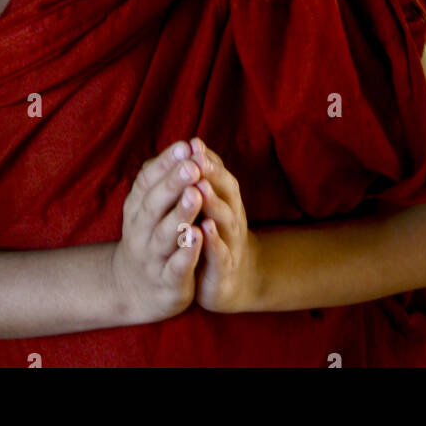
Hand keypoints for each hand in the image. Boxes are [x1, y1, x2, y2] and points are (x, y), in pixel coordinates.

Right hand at [110, 140, 204, 324]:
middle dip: (173, 184)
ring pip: (165, 236)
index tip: (185, 146)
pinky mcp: (167, 283)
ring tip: (196, 196)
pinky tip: (198, 237)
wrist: (134, 290)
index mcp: (137, 208)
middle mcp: (140, 231)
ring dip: (180, 215)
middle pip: (154, 205)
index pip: (147, 181)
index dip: (165, 164)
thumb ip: (166, 179)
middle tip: (192, 166)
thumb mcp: (151, 206)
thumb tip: (187, 146)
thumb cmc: (150, 235)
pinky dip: (185, 253)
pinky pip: (175, 267)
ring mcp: (152, 258)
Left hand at [189, 139, 260, 313]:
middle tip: (196, 160)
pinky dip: (214, 242)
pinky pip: (220, 255)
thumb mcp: (208, 207)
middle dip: (211, 175)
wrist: (231, 283)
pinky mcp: (225, 270)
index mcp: (226, 200)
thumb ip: (202, 179)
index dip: (207, 159)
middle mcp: (233, 217)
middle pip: (226, 192)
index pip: (219, 174)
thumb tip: (192, 144)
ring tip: (199, 189)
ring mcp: (231, 243)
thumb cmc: (214, 236)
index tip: (193, 143)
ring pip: (225, 220)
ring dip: (213, 203)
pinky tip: (204, 230)